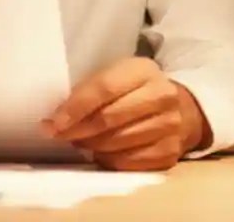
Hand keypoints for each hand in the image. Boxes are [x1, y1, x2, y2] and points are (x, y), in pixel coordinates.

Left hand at [40, 57, 208, 170]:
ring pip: (117, 143)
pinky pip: (129, 162)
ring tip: (79, 141)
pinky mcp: (171, 152)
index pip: (104, 88)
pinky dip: (108, 159)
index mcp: (144, 70)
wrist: (180, 108)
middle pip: (109, 118)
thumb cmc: (135, 91)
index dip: (75, 107)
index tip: (52, 123)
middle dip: (77, 130)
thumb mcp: (117, 76)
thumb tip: (55, 121)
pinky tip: (100, 152)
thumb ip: (90, 91)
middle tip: (58, 135)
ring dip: (90, 146)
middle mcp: (163, 96)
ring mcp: (170, 126)